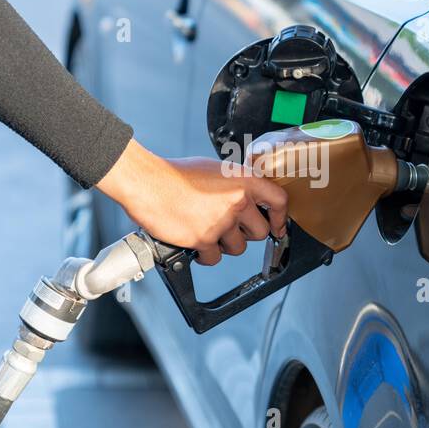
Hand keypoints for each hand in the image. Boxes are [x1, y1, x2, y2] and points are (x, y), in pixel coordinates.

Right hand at [97, 140, 287, 265]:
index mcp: (244, 180)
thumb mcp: (214, 170)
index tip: (277, 227)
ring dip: (225, 245)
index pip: (278, 202)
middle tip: (230, 228)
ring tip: (207, 230)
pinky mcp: (204, 239)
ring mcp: (222, 221)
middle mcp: (237, 201)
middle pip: (260, 232)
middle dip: (246, 234)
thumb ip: (235, 185)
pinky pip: (215, 257)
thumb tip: (245, 198)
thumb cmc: (175, 175)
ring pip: (238, 248)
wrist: (148, 183)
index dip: (280, 218)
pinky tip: (196, 241)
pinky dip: (206, 254)